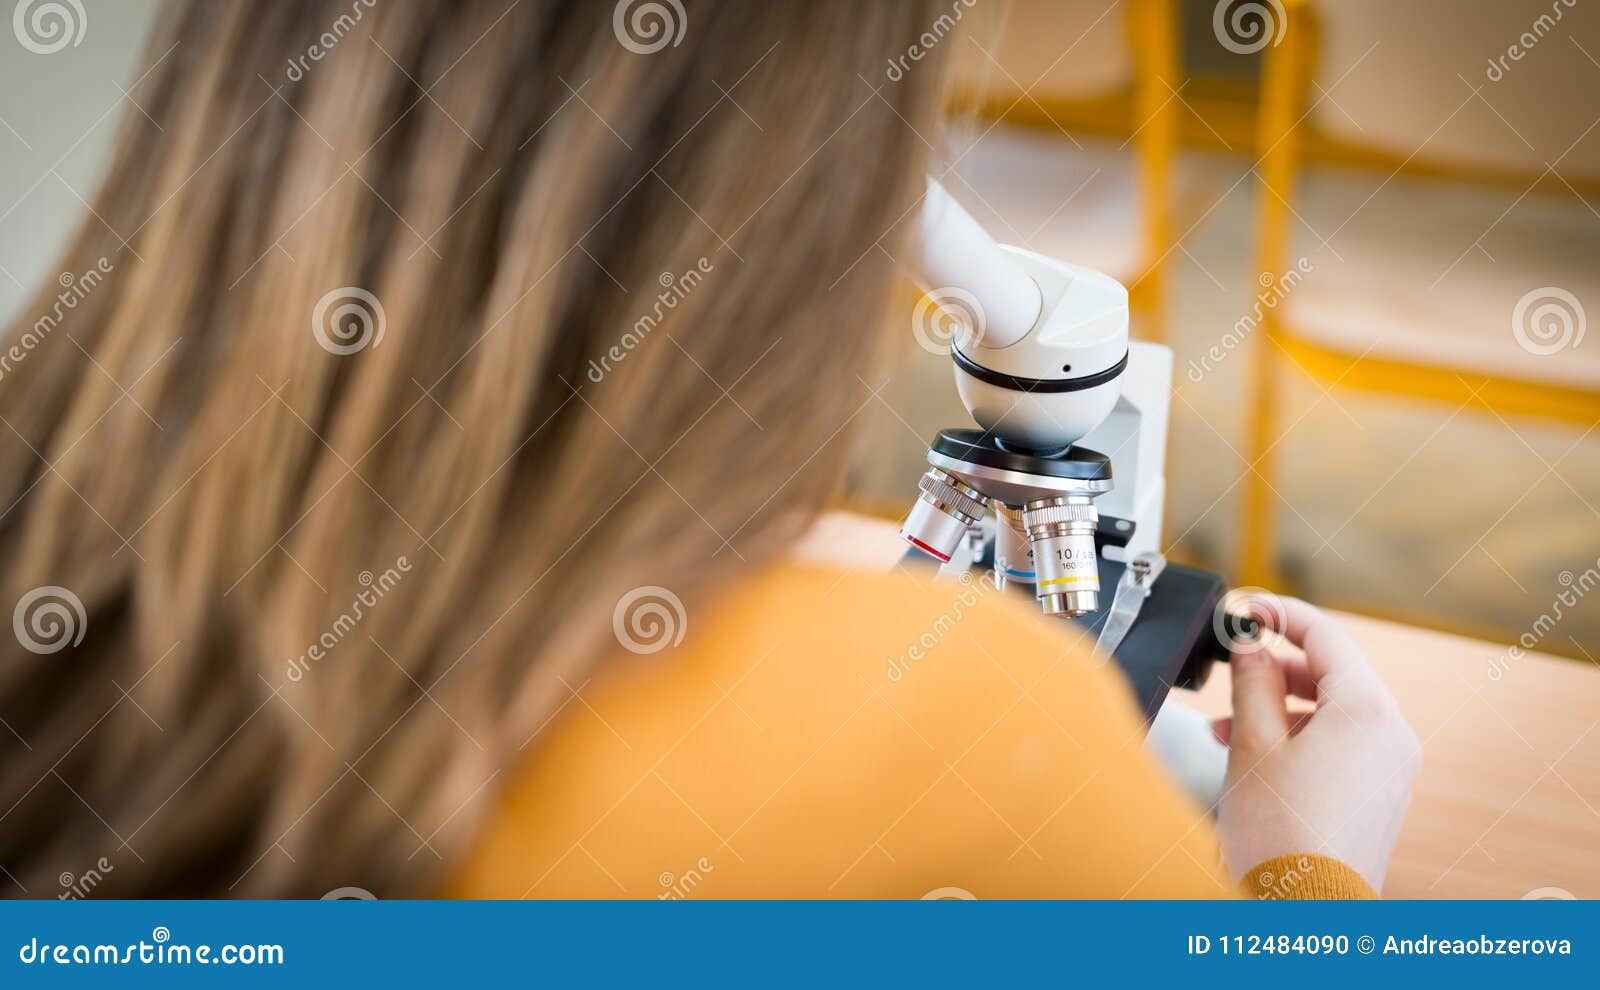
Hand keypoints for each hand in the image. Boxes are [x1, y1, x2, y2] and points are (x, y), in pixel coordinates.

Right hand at [1213, 594, 1421, 892]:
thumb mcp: (1252, 744)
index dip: (1280, 613)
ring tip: (1229, 727)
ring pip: (1334, 710)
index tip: (1247, 607)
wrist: (1306, 913)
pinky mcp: (1381, 795)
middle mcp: (1392, 735)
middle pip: (1332, 672)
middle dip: (1274, 668)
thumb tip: (1250, 644)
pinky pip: (1343, 743)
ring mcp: (1392, 768)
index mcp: (1368, 712)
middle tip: (1230, 668)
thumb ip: (1251, 681)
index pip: (1326, 635)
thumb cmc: (1281, 836)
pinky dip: (1300, 736)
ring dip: (1280, 706)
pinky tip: (1257, 755)